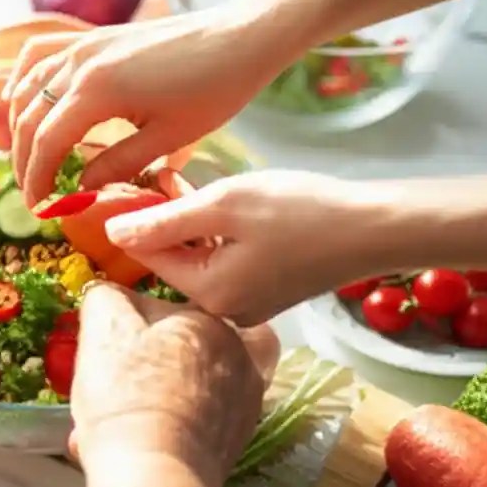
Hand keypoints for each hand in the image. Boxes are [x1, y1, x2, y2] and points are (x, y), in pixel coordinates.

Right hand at [2, 0, 296, 206]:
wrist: (240, 36)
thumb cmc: (215, 89)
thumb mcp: (168, 139)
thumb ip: (117, 164)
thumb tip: (81, 188)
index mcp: (97, 90)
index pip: (47, 141)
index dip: (37, 178)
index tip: (38, 208)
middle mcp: (80, 62)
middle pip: (30, 117)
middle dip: (25, 160)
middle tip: (34, 194)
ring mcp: (84, 43)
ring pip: (28, 87)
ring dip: (20, 125)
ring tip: (30, 159)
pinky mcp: (94, 35)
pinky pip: (41, 54)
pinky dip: (23, 79)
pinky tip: (21, 100)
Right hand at [70, 282, 278, 486]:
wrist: (153, 476)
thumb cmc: (127, 396)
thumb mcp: (103, 327)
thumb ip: (106, 297)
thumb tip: (108, 292)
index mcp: (212, 320)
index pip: (166, 308)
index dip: (133, 326)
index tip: (110, 347)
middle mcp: (241, 357)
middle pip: (185, 349)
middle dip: (149, 364)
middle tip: (117, 382)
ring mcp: (245, 403)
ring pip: (192, 388)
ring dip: (158, 396)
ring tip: (121, 416)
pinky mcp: (237, 444)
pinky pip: (198, 423)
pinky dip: (170, 427)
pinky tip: (136, 439)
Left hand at [105, 170, 386, 326]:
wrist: (374, 227)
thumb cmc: (301, 211)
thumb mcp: (223, 205)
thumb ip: (164, 220)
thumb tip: (112, 233)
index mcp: (210, 294)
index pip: (149, 256)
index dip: (135, 217)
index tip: (128, 183)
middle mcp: (225, 311)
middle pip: (173, 260)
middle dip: (162, 218)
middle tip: (159, 175)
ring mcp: (248, 304)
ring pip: (199, 258)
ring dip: (189, 222)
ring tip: (182, 179)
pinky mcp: (267, 291)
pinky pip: (225, 261)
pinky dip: (216, 233)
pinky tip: (218, 201)